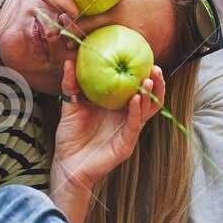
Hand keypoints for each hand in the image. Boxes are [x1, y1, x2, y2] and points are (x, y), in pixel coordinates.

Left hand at [51, 59, 165, 188]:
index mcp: (117, 107)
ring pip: (147, 111)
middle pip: (149, 98)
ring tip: (148, 80)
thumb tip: (68, 61)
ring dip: (150, 95)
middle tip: (155, 68)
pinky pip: (134, 125)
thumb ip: (71, 85)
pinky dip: (137, 111)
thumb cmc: (70, 137)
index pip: (136, 88)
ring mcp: (128, 130)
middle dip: (155, 83)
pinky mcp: (125, 143)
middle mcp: (126, 117)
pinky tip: (136, 99)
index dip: (143, 74)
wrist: (67, 164)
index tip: (145, 58)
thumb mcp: (71, 106)